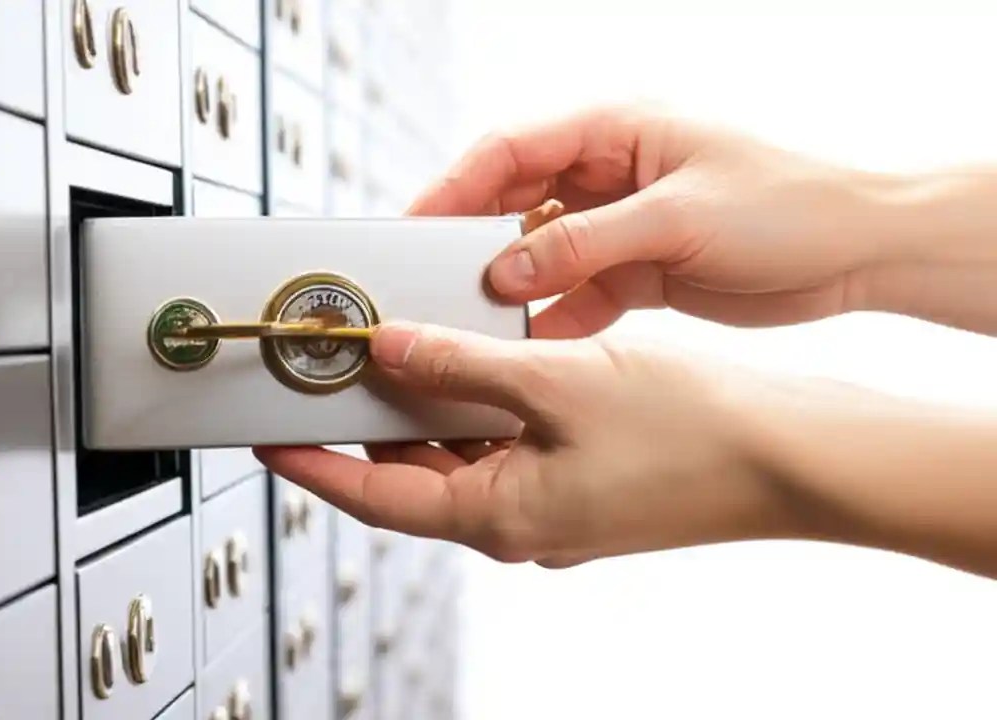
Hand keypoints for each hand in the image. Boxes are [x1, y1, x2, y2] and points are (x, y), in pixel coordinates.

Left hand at [255, 322, 795, 566]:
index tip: (270, 438)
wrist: (789, 458)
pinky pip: (506, 450)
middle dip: (372, 424)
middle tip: (337, 369)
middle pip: (414, 477)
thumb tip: (389, 352)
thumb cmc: (690, 432)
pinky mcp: (580, 488)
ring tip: (401, 352)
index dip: (314, 466)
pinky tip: (479, 362)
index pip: (373, 500)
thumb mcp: (555, 382)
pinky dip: (482, 411)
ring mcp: (550, 511)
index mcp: (500, 519)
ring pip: (461, 460)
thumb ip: (460, 366)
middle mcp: (518, 526)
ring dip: (431, 411)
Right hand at [410, 105, 900, 336]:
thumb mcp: (676, 220)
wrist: (858, 251)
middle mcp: (608, 176)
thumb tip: (505, 270)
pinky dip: (551, 320)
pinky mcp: (635, 272)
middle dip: (470, 242)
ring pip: (538, 254)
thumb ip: (585, 244)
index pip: (510, 151)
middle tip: (427, 283)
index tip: (413, 227)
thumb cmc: (786, 205)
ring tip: (469, 322)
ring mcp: (619, 226)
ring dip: (508, 286)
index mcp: (615, 133)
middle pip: (513, 203)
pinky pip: (574, 296)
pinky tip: (529, 348)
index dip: (455, 186)